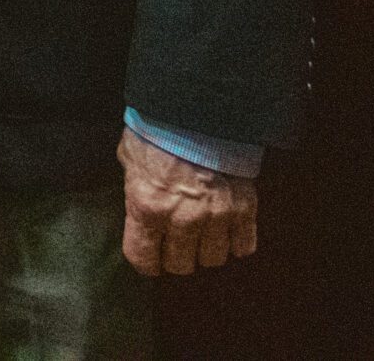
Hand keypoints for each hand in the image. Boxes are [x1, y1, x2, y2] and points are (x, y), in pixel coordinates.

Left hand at [118, 125, 257, 275]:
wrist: (196, 107)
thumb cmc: (156, 129)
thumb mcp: (129, 159)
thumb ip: (135, 189)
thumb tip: (138, 205)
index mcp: (147, 207)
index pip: (143, 260)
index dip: (145, 260)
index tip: (149, 256)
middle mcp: (182, 218)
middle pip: (180, 266)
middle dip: (175, 257)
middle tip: (174, 244)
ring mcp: (216, 216)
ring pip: (212, 259)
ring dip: (205, 250)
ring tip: (201, 235)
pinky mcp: (244, 208)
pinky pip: (244, 246)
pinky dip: (236, 242)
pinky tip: (226, 231)